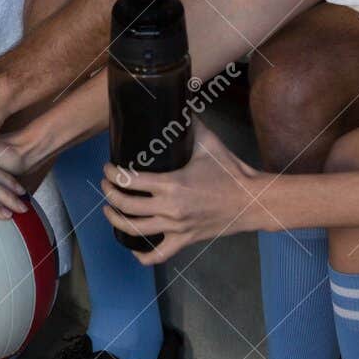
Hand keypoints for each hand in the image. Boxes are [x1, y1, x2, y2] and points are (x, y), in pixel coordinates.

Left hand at [100, 125, 267, 264]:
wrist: (251, 201)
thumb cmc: (230, 171)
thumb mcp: (208, 142)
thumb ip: (189, 123)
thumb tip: (177, 102)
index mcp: (172, 184)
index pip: (130, 181)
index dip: (112, 174)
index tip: (108, 168)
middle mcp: (170, 209)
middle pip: (126, 205)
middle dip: (109, 193)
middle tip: (106, 184)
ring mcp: (176, 228)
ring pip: (135, 229)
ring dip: (116, 219)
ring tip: (110, 209)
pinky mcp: (185, 240)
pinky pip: (158, 255)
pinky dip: (142, 255)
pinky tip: (133, 247)